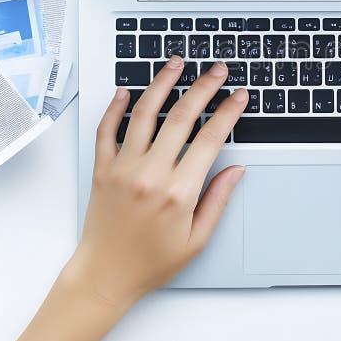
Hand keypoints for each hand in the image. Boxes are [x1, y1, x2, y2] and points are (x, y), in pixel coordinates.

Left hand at [20, 58, 247, 340]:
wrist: (104, 276)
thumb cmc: (150, 262)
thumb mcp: (197, 239)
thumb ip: (218, 200)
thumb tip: (236, 170)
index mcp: (178, 192)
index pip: (210, 138)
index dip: (228, 112)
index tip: (238, 96)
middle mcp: (150, 174)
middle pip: (181, 117)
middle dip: (203, 87)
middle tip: (216, 70)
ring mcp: (123, 168)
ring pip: (144, 113)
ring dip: (162, 84)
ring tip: (176, 64)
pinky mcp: (102, 169)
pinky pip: (107, 130)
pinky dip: (116, 107)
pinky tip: (127, 91)